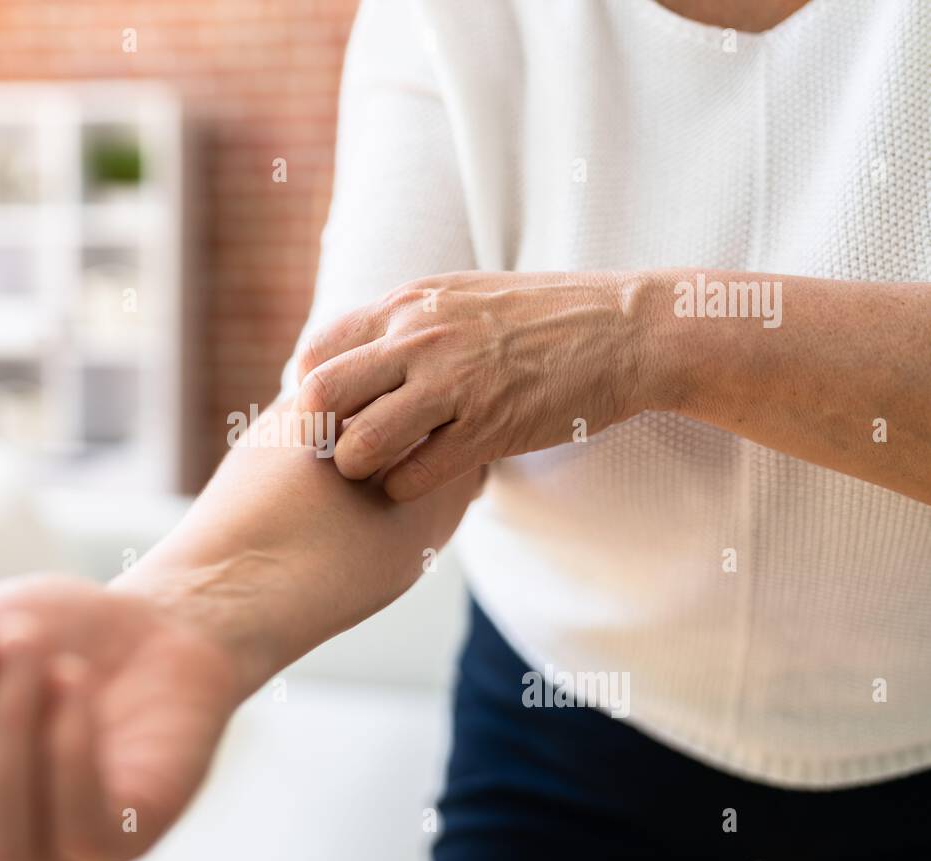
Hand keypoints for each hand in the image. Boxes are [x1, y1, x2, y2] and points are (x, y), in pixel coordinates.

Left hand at [293, 271, 652, 500]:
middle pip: (322, 396)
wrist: (625, 330)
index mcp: (408, 304)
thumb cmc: (539, 316)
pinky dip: (404, 489)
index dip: (310, 393)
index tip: (332, 415)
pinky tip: (419, 481)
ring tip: (379, 470)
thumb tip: (345, 358)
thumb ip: (401, 323)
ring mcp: (454, 385)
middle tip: (342, 449)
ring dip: (359, 468)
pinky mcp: (489, 429)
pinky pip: (414, 476)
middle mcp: (421, 338)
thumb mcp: (458, 296)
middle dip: (321, 433)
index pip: (316, 353)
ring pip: (360, 444)